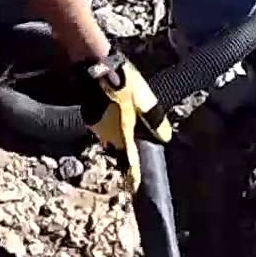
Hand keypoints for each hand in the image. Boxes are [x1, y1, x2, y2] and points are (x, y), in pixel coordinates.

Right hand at [79, 52, 172, 191]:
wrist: (95, 67)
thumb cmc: (123, 83)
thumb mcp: (146, 100)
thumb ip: (156, 121)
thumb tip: (165, 137)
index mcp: (123, 135)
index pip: (130, 163)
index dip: (133, 177)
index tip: (135, 189)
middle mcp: (107, 136)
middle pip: (119, 153)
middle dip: (127, 156)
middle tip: (134, 158)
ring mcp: (96, 127)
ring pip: (110, 141)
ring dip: (118, 142)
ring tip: (127, 137)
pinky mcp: (90, 118)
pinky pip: (103, 130)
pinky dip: (111, 129)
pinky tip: (117, 119)